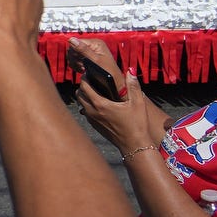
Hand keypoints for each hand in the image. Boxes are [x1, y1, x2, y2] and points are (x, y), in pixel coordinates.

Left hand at [68, 38, 165, 153]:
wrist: (134, 145)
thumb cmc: (137, 124)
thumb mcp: (138, 103)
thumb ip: (133, 85)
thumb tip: (130, 70)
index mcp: (101, 104)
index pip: (84, 86)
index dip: (85, 77)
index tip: (89, 72)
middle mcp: (93, 112)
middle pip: (79, 94)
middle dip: (83, 85)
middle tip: (92, 80)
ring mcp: (92, 119)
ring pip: (80, 103)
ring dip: (84, 95)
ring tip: (95, 90)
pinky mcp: (94, 125)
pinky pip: (85, 111)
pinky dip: (87, 104)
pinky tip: (99, 103)